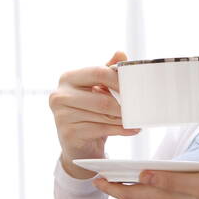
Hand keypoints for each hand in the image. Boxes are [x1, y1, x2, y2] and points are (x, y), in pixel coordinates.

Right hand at [50, 51, 140, 168]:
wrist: (79, 144)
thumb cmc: (89, 113)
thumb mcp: (97, 89)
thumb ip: (106, 71)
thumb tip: (120, 53)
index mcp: (68, 78)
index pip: (98, 72)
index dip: (119, 80)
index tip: (134, 87)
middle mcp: (60, 95)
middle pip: (102, 98)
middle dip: (124, 105)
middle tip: (139, 108)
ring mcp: (61, 115)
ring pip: (104, 115)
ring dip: (123, 119)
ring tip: (134, 119)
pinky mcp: (68, 133)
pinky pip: (101, 129)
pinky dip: (120, 130)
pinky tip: (130, 129)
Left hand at [91, 169, 198, 198]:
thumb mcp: (198, 182)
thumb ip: (169, 179)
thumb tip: (142, 175)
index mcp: (169, 198)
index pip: (131, 192)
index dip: (112, 185)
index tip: (97, 176)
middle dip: (114, 190)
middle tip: (99, 180)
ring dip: (127, 194)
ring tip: (116, 183)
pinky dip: (142, 198)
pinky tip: (142, 190)